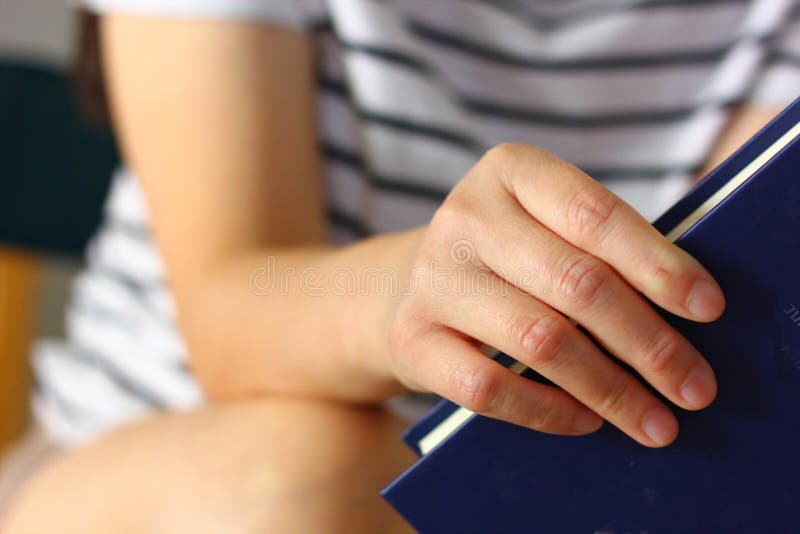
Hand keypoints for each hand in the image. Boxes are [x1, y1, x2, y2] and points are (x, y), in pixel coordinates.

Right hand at [387, 143, 724, 446]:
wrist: (405, 286)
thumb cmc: (505, 257)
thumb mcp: (546, 227)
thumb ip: (601, 252)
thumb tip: (686, 313)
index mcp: (509, 171)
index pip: (594, 214)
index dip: (658, 264)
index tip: (708, 308)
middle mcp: (465, 217)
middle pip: (575, 282)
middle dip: (648, 343)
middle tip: (694, 387)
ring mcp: (432, 279)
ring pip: (538, 339)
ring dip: (610, 389)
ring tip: (656, 422)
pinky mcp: (411, 339)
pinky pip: (490, 388)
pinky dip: (549, 412)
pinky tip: (587, 420)